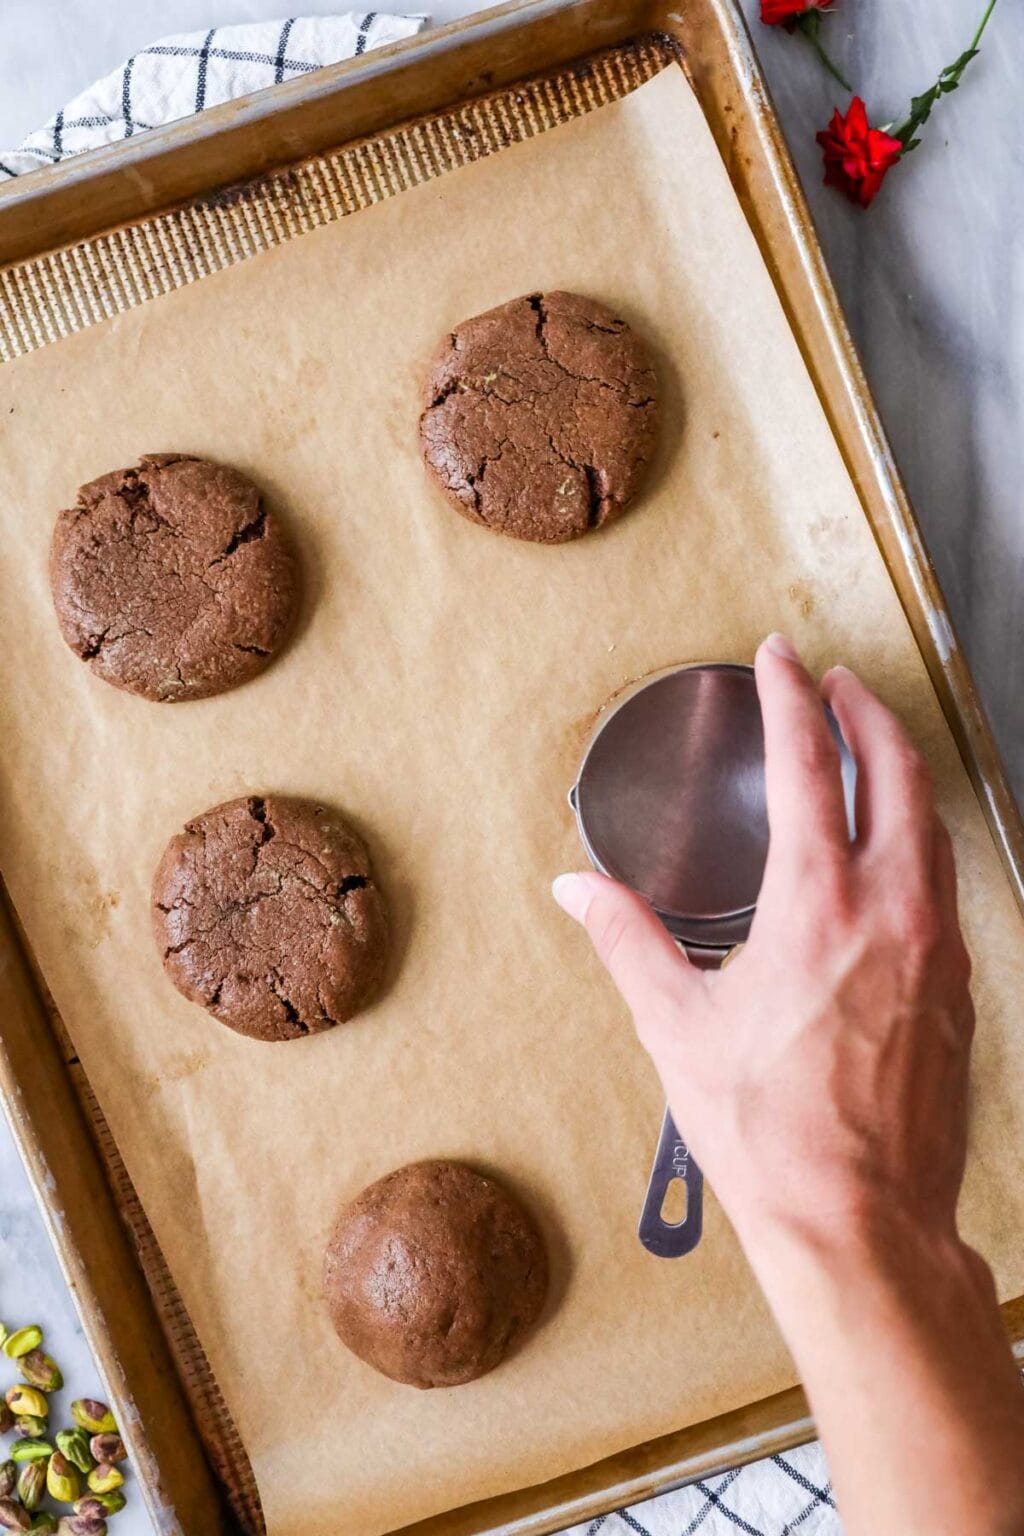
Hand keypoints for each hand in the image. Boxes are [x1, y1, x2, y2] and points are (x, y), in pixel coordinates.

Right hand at [553, 633, 974, 1253]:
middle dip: (866, 714)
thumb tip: (577, 891)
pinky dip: (919, 840)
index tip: (779, 661)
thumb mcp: (675, 1026)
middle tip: (838, 684)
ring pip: (932, 827)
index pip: (809, 765)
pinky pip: (944, 884)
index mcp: (818, 906)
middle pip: (896, 774)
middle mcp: (891, 913)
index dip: (790, 699)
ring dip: (900, 773)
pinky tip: (896, 857)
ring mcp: (936, 950)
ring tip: (870, 753)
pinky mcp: (957, 990)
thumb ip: (626, 940)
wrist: (862, 1222)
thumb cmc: (772, 1134)